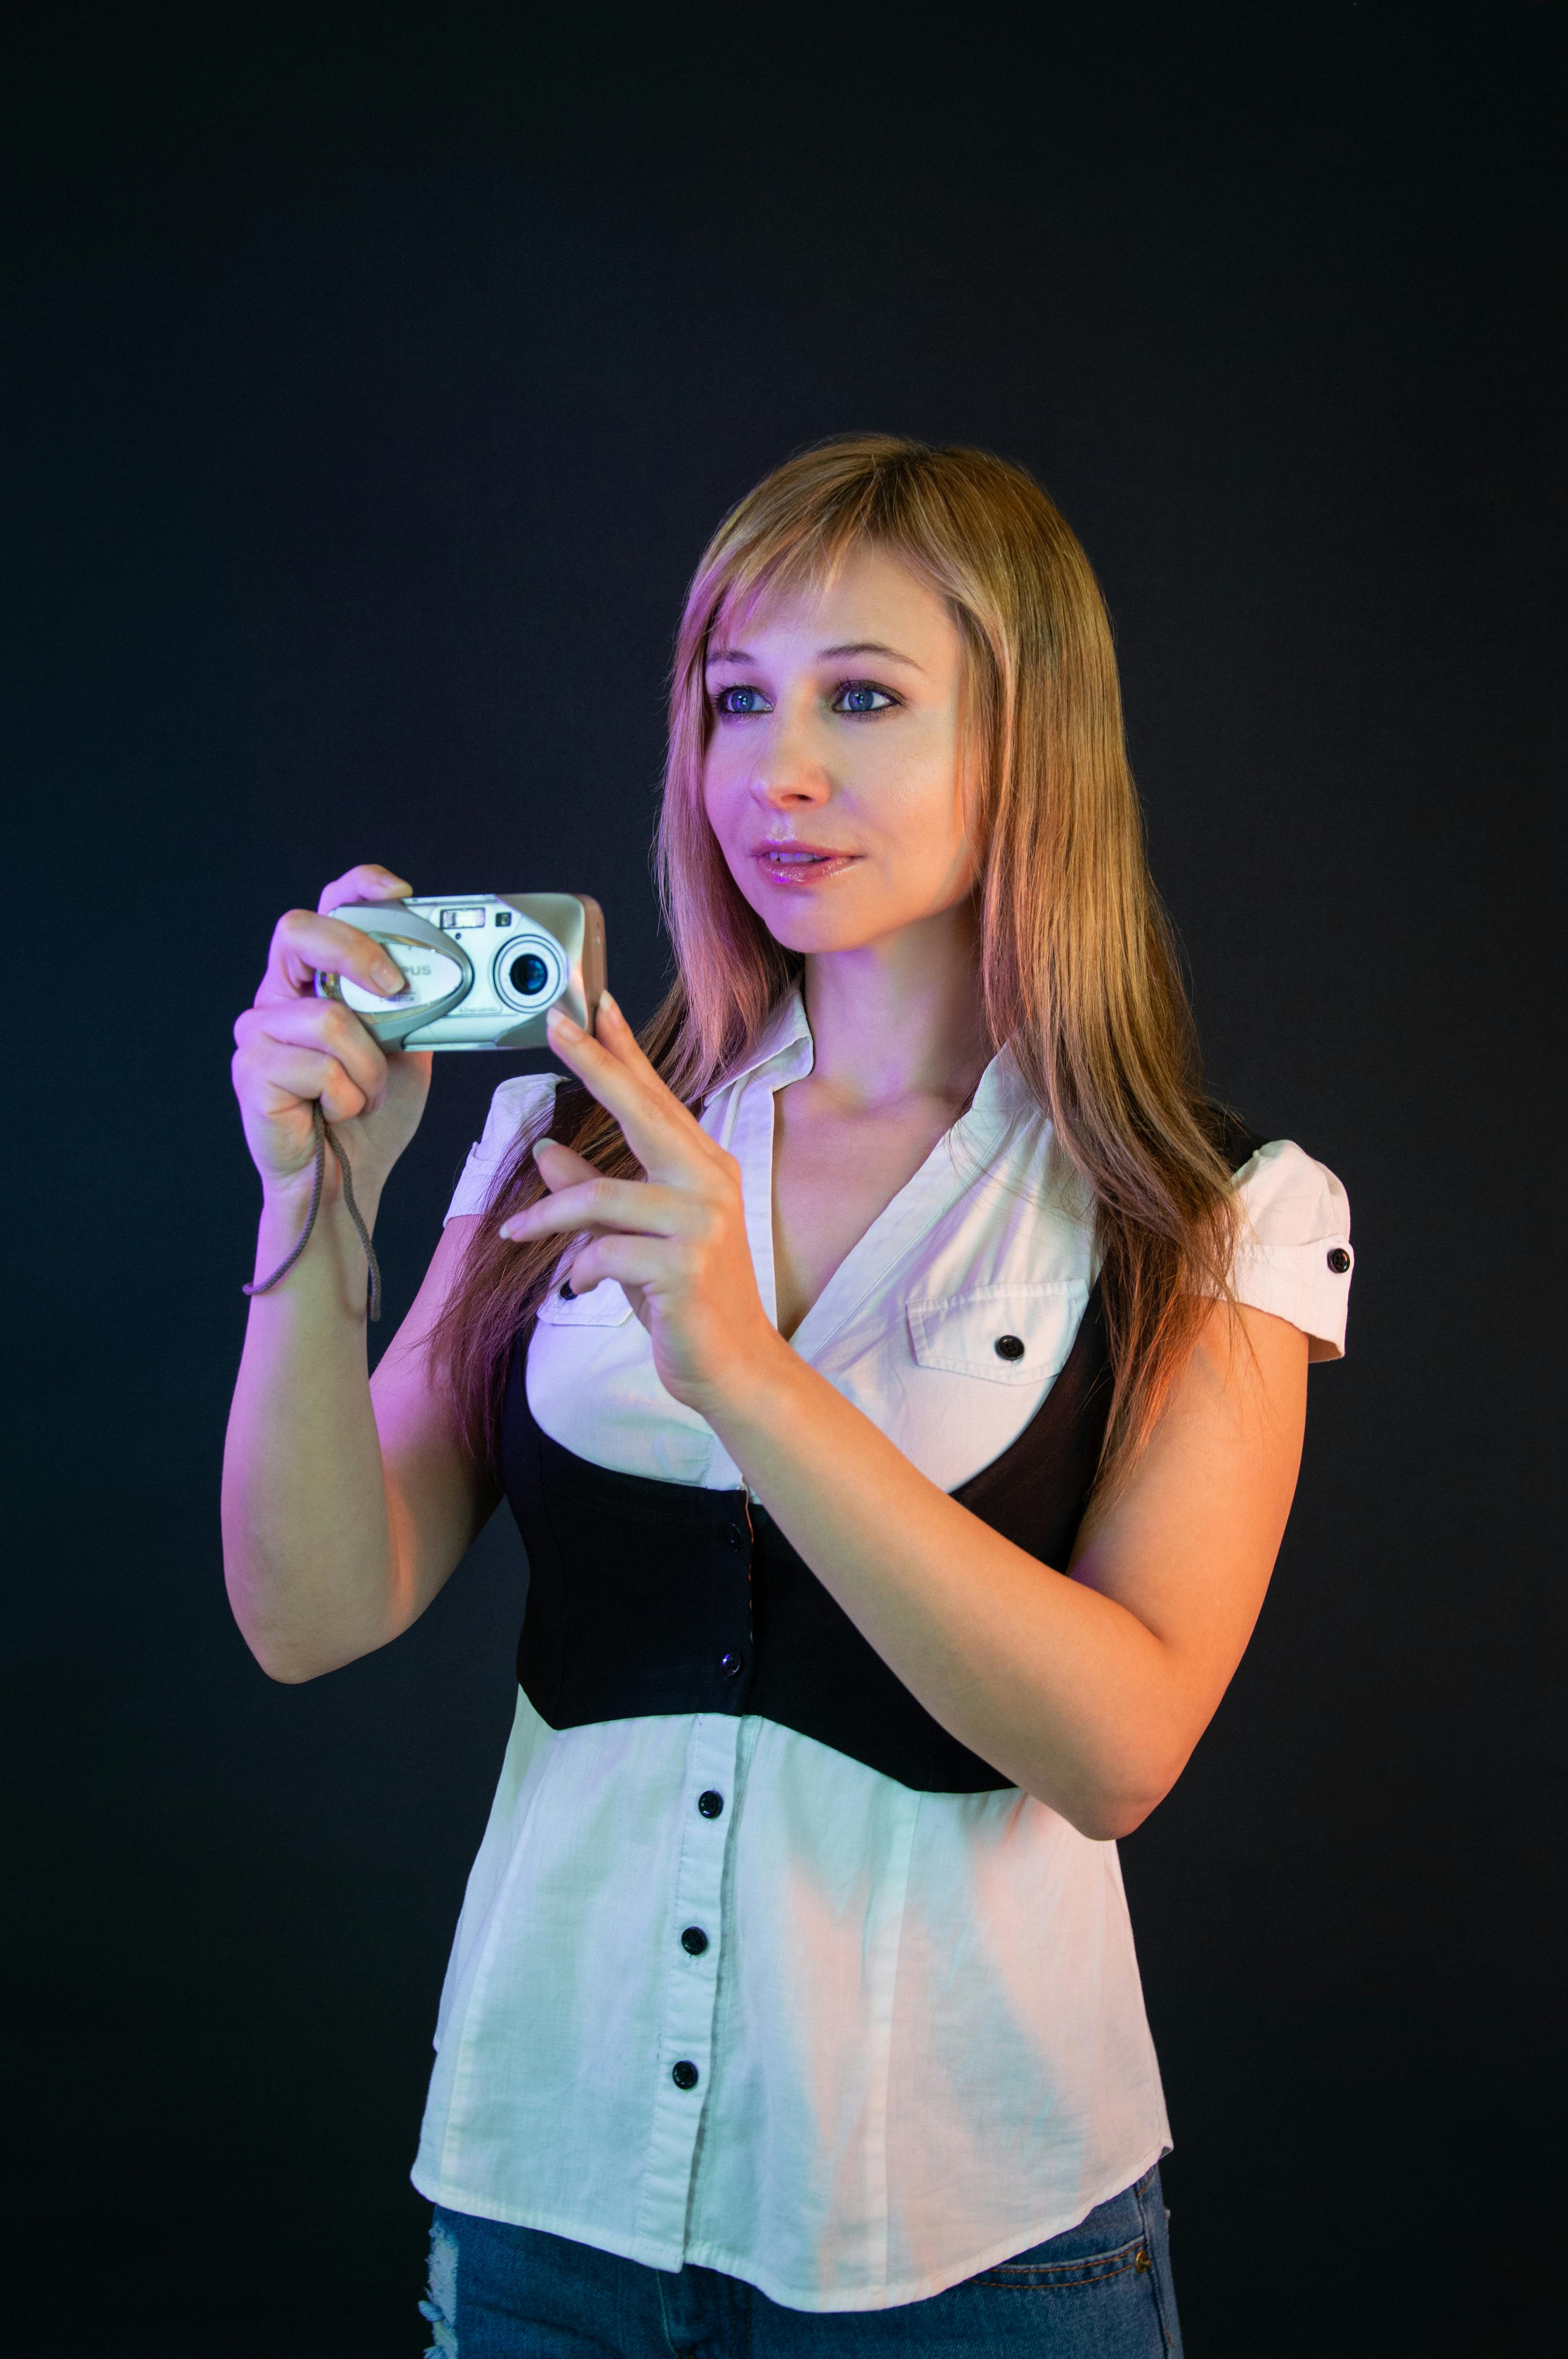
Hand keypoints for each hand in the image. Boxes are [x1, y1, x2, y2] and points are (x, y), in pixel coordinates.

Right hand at [232, 862, 432, 1202]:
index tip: (402, 892)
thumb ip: (416, 1007)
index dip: (357, 888)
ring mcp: (257, 1034)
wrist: (348, 1179)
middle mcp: (278, 998)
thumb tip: (452, 971)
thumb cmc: (370, 1114)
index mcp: (314, 982)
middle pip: (301, 933)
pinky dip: (349, 1095)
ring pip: (327, 1018)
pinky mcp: (251, 1073)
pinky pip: (320, 1068)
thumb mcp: (408, 1050)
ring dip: (368, 1065)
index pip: (325, 911)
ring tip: (367, 1093)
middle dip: (358, 953)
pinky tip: (340, 1112)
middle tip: (397, 989)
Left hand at [498, 992, 784, 1413]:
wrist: (734, 1368)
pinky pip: (605, 1252)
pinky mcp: (685, 1267)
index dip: (624, 1050)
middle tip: (555, 1022)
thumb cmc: (685, 1304)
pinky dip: (579, 1269)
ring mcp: (702, 1223)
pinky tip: (579, 1287)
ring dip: (550, 1216)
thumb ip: (595, 1194)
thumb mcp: (629, 1241)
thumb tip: (547, 1151)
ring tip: (518, 1235)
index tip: (594, 1005)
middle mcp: (710, 1182)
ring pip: (603, 1196)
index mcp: (702, 1169)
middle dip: (595, 1062)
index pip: (657, 1097)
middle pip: (642, 1110)